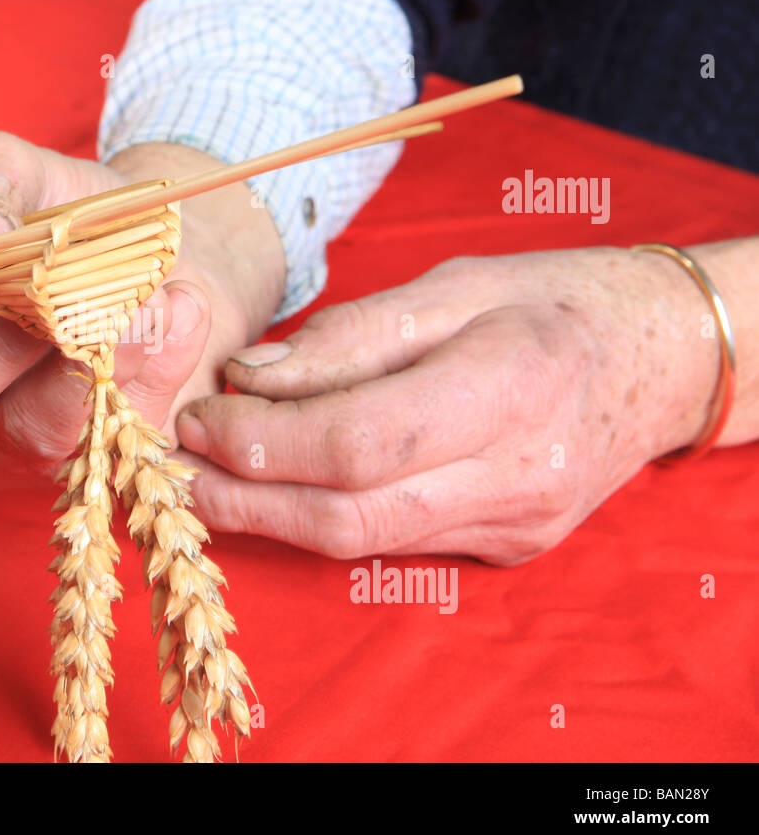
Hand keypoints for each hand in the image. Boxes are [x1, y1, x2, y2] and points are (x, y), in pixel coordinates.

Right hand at [0, 131, 285, 469]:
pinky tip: (180, 307)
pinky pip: (116, 427)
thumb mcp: (30, 172)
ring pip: (25, 430)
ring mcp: (27, 430)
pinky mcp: (104, 447)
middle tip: (45, 284)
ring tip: (136, 291)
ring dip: (83, 353)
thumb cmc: (79, 216)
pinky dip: (156, 357)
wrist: (172, 250)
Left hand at [174, 248, 721, 564]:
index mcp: (508, 387)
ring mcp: (514, 525)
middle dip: (243, 498)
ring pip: (361, 543)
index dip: (260, 440)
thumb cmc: (554, 300)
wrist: (660, 359)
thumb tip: (249, 377)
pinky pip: (393, 541)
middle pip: (346, 519)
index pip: (355, 444)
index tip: (199, 416)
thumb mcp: (454, 285)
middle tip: (175, 467)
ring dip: (271, 515)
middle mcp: (516, 476)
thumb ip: (349, 335)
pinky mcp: (506, 548)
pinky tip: (281, 486)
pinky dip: (325, 515)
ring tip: (208, 478)